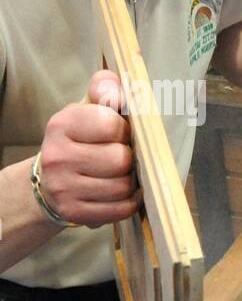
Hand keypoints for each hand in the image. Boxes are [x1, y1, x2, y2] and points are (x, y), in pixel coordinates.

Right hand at [38, 70, 138, 227]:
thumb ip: (105, 89)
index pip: (112, 124)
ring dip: (131, 181)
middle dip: (129, 158)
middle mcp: (57, 156)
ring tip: (120, 174)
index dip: (124, 130)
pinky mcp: (73, 211)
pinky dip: (129, 201)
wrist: (50, 180)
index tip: (118, 133)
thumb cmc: (80, 140)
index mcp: (62, 124)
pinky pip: (121, 209)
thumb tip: (120, 90)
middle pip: (121, 159)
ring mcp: (63, 187)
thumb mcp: (88, 109)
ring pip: (123, 186)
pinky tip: (122, 192)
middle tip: (121, 157)